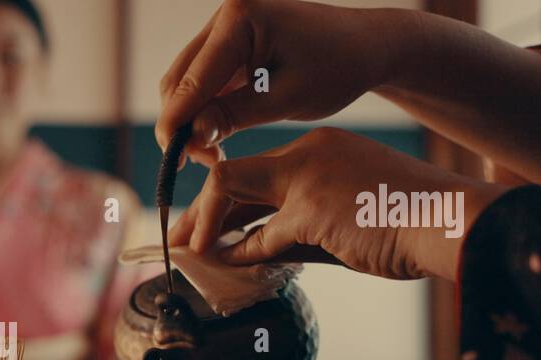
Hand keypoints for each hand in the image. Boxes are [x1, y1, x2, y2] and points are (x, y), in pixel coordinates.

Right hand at [156, 0, 406, 165]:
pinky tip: (216, 135)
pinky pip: (203, 79)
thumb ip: (233, 116)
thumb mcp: (286, 99)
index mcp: (239, 19)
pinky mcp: (230, 42)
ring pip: (186, 81)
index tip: (172, 162)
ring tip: (212, 153)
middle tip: (201, 162)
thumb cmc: (338, 69)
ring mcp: (226, 28)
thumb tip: (191, 137)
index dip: (176, 124)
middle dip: (181, 123)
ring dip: (189, 118)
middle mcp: (226, 15)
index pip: (192, 80)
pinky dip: (203, 108)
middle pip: (179, 78)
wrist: (368, 47)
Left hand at [168, 128, 507, 280]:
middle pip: (235, 175)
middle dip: (201, 208)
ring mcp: (309, 178)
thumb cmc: (409, 229)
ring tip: (186, 250)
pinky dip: (236, 252)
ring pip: (232, 191)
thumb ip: (297, 235)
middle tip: (178, 237)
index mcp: (322, 151)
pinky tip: (222, 264)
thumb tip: (249, 255)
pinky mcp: (311, 210)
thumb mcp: (346, 224)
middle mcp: (310, 153)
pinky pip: (258, 236)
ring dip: (204, 224)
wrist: (451, 225)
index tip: (205, 223)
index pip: (258, 173)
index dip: (226, 200)